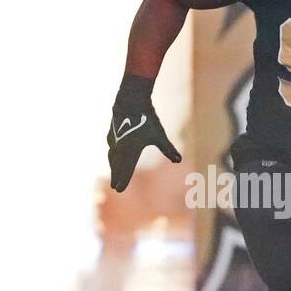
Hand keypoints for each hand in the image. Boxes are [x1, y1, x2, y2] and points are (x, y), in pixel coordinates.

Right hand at [107, 75, 180, 191]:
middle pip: (116, 166)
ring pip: (112, 157)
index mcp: (131, 152)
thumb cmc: (146, 118)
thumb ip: (168, 149)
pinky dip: (111, 154)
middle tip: (114, 187)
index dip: (123, 180)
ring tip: (113, 173)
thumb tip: (179, 161)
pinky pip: (111, 147)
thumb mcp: (159, 135)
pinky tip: (112, 153)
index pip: (126, 170)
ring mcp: (114, 140)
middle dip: (116, 177)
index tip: (119, 189)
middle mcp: (120, 148)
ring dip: (112, 166)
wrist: (130, 101)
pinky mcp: (112, 132)